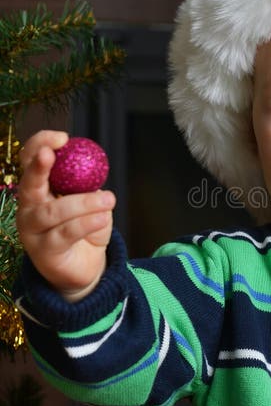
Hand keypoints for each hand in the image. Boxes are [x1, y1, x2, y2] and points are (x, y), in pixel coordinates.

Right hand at [16, 130, 115, 301]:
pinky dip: (85, 223)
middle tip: (53, 153)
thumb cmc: (85, 227)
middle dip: (38, 166)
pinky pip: (65, 234)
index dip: (40, 145)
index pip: (29, 161)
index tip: (61, 138)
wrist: (85, 267)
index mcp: (38, 189)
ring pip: (51, 212)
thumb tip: (93, 161)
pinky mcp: (44, 252)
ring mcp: (32, 231)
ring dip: (82, 202)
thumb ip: (85, 183)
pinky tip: (102, 217)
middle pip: (28, 184)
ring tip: (108, 199)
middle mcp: (28, 207)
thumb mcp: (88, 200)